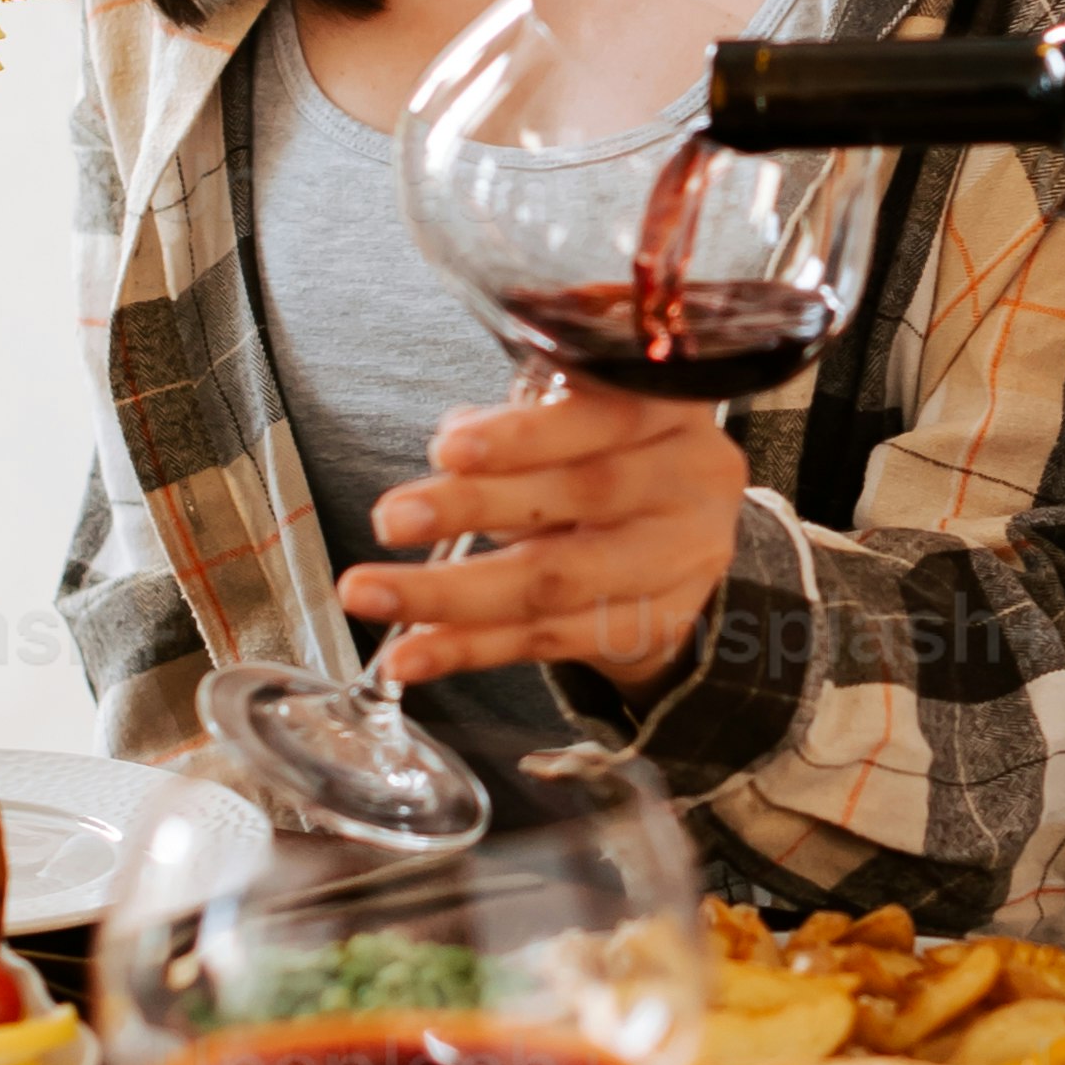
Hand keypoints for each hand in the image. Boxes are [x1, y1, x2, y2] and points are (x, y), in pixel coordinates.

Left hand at [337, 378, 749, 687]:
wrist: (678, 540)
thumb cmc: (610, 457)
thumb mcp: (580, 416)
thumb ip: (522, 423)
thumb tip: (452, 442)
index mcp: (674, 409)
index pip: (604, 416)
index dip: (524, 436)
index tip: (446, 449)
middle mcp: (693, 481)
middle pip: (582, 497)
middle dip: (475, 507)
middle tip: (389, 518)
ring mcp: (681, 561)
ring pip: (558, 581)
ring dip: (452, 592)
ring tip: (372, 593)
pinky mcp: (654, 626)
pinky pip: (548, 641)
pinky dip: (470, 647)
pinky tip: (413, 655)